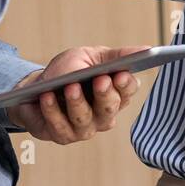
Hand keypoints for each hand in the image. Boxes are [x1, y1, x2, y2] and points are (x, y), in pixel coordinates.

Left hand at [7, 45, 146, 143]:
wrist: (36, 88)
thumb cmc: (68, 71)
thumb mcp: (91, 57)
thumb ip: (117, 55)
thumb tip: (148, 49)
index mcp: (116, 93)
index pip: (128, 90)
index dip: (125, 84)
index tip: (121, 74)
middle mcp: (105, 114)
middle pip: (110, 107)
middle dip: (105, 94)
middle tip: (101, 79)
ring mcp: (85, 128)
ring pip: (85, 119)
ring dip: (77, 102)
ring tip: (70, 86)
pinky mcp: (64, 136)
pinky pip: (60, 126)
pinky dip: (53, 110)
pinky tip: (48, 97)